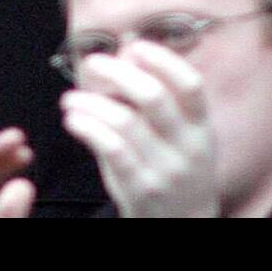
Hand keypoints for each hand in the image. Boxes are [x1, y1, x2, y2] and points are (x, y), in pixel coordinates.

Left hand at [61, 41, 218, 217]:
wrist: (183, 224)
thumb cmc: (173, 166)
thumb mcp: (180, 134)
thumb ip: (158, 97)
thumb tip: (127, 48)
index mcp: (200, 127)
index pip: (191, 85)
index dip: (163, 60)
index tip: (135, 46)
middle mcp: (188, 147)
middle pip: (153, 97)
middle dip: (118, 73)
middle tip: (93, 63)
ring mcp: (165, 169)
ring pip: (124, 122)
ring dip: (90, 102)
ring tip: (71, 99)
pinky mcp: (140, 188)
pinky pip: (110, 149)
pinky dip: (87, 127)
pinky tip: (73, 120)